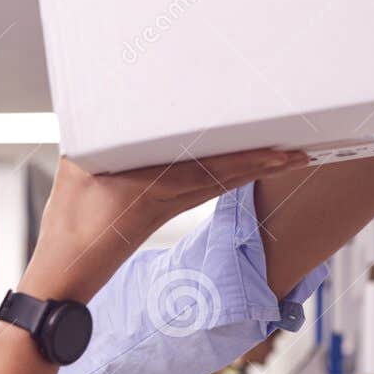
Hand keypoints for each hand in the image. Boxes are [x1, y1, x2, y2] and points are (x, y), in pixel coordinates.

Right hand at [23, 147, 310, 300]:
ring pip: (223, 183)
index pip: (214, 168)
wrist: (70, 268)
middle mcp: (173, 197)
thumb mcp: (78, 168)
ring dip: (256, 169)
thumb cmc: (72, 223)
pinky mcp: (164, 210)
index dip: (250, 157)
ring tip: (289, 157)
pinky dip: (231, 174)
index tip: (281, 149)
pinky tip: (246, 168)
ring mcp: (170, 204)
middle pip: (230, 175)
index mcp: (157, 187)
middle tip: (304, 150)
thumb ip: (100, 139)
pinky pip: (205, 188)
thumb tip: (105, 106)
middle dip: (268, 161)